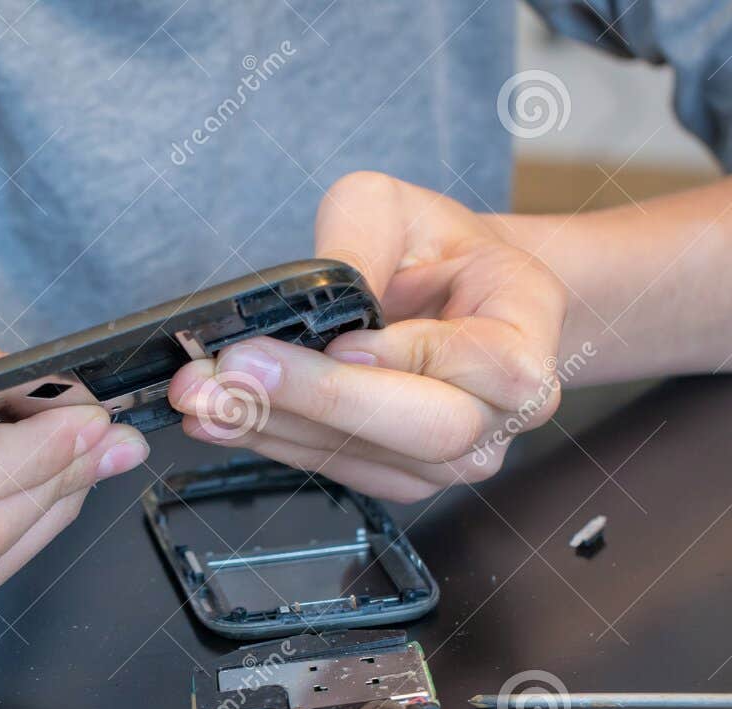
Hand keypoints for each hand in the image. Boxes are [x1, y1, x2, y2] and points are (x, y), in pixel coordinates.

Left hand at [167, 172, 567, 500]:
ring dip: (276, 427)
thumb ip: (359, 242)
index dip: (413, 358)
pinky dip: (269, 441)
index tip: (343, 341)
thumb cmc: (436, 247)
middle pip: (430, 431)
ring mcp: (457, 456)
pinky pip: (335, 469)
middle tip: (236, 373)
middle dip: (323, 402)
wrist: (453, 295)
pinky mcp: (400, 476)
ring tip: (202, 395)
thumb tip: (314, 298)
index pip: (490, 364)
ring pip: (370, 458)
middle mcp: (503, 410)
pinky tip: (218, 416)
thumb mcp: (396, 209)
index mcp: (528, 332)